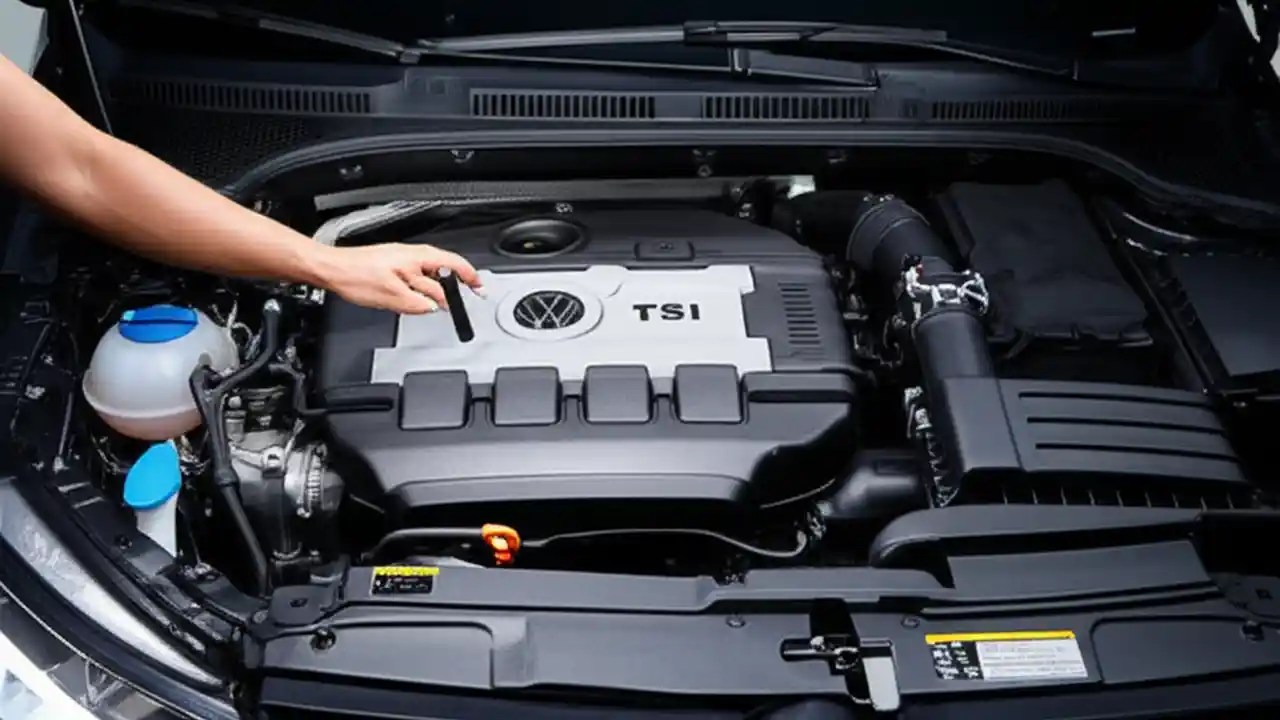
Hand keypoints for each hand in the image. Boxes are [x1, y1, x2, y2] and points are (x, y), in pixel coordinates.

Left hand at [311, 242, 484, 313]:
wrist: (331, 270)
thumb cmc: (355, 276)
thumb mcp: (393, 297)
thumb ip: (419, 304)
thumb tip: (434, 308)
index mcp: (418, 258)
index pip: (454, 264)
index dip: (470, 277)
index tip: (479, 289)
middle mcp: (412, 256)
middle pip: (441, 273)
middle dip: (448, 291)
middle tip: (453, 307)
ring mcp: (401, 261)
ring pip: (425, 279)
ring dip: (429, 294)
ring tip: (424, 308)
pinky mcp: (390, 268)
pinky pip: (412, 281)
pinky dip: (416, 293)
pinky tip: (408, 303)